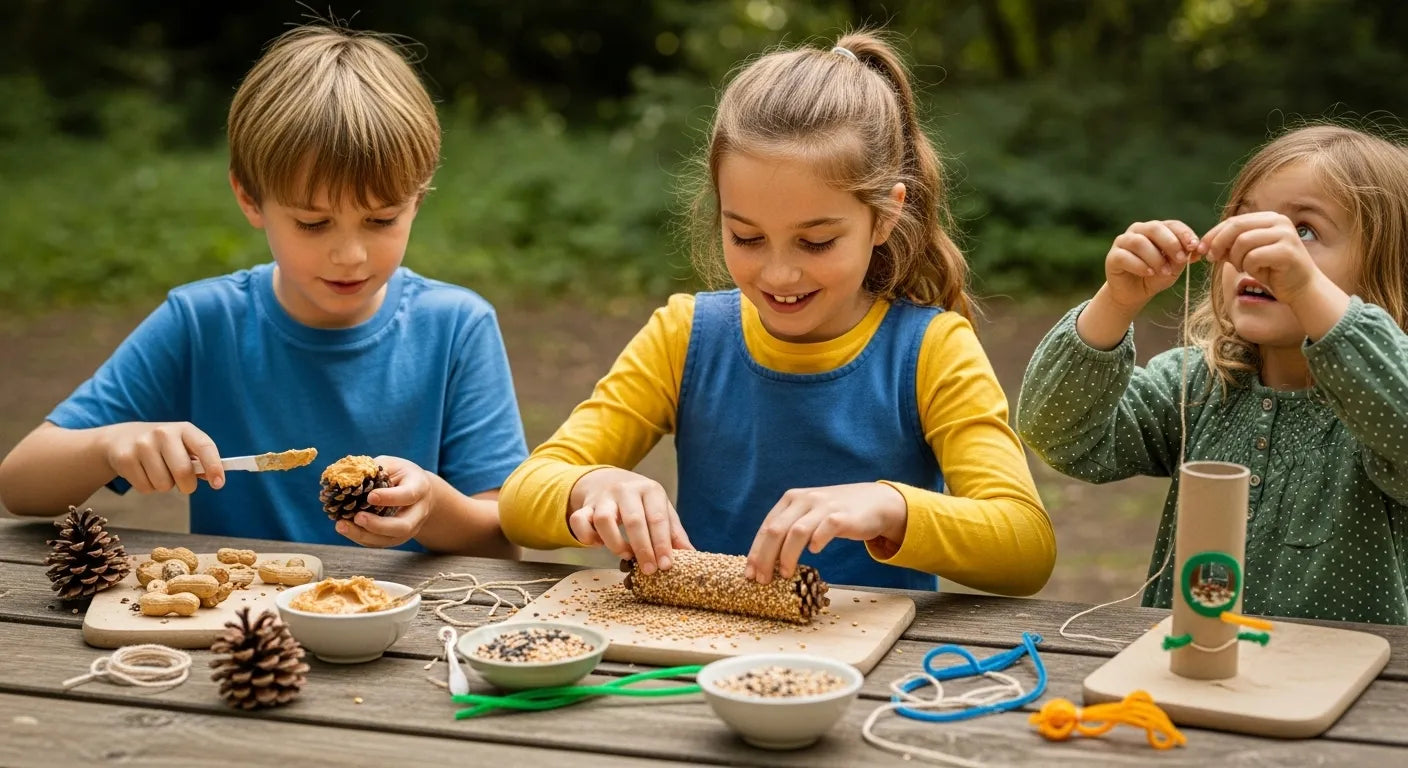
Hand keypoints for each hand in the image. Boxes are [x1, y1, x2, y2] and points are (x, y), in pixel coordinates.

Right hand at [102, 421, 223, 493]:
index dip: (214, 466)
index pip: (205, 447)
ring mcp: (142, 445)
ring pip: (163, 484)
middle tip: (184, 484)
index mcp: (184, 429)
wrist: (120, 438)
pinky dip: (148, 487)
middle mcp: (163, 433)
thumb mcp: (182, 445)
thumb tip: (214, 478)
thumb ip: (198, 460)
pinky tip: (143, 473)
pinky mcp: (125, 459)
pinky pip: (145, 487)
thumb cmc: (162, 446)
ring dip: (165, 486)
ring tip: (158, 473)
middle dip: (187, 486)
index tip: (218, 483)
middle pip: (183, 471)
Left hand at [335, 455, 431, 547]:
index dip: (390, 498)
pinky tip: (346, 529)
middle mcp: (418, 512)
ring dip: (364, 535)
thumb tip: (349, 475)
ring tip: (342, 526)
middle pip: (403, 526)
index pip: (408, 495)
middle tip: (357, 518)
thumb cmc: (401, 474)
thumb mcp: (392, 464)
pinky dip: (361, 538)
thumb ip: (375, 468)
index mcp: (419, 488)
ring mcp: (410, 528)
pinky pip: (380, 543)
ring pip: (391, 539)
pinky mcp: (397, 537)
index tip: (370, 497)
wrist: (418, 492)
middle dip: (378, 525)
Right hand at [567, 468, 691, 573]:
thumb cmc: (641, 502)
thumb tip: (691, 555)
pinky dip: (587, 537)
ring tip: (624, 555)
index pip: (658, 518)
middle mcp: (626, 490)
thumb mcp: (661, 509)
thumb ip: (674, 532)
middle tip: (649, 570)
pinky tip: (599, 544)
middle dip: (642, 549)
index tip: (666, 565)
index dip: (662, 544)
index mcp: (650, 490)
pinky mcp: (585, 506)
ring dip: (614, 543)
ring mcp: (603, 498)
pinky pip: (579, 521)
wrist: (607, 480)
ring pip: (604, 520)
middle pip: (633, 520)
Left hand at [745, 482, 907, 583]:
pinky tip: (815, 552)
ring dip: (787, 556)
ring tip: (785, 574)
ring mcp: (823, 506)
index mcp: (791, 500)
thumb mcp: (809, 515)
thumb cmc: (837, 513)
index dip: (756, 552)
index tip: (750, 575)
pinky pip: (825, 529)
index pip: (766, 527)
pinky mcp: (842, 515)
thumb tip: (767, 562)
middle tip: (763, 581)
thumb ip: (790, 530)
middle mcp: (804, 499)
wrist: (876, 502)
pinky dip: (817, 541)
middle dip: (765, 558)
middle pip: (776, 531)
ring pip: (796, 532)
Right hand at [1103, 220, 1201, 310]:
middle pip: (1154, 228)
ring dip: (1155, 258)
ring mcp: (1123, 242)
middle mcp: (1138, 231)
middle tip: (1181, 259)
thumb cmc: (1156, 276)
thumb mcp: (1174, 267)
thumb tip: (1198, 250)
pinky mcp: (1113, 257)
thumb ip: (1184, 257)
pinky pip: (1125, 257)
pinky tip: (1149, 273)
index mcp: (1156, 229)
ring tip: (1164, 272)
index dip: (1184, 234)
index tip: (1194, 247)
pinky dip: (1140, 265)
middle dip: (1171, 243)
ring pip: (1139, 242)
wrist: (1134, 293)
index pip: (1172, 224)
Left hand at [1198, 212, 1324, 305]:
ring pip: (1242, 242)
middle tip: (1212, 258)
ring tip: (1244, 268)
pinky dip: (1248, 267)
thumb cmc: (1272, 271)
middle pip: (1236, 227)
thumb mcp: (1246, 255)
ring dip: (1236, 259)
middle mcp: (1279, 221)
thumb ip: (1229, 246)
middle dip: (1218, 243)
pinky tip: (1258, 272)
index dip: (1213, 234)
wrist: (1300, 288)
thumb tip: (1204, 245)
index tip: (1200, 249)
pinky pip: (1253, 257)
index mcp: (1269, 218)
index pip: (1233, 221)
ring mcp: (1285, 234)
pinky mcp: (1287, 251)